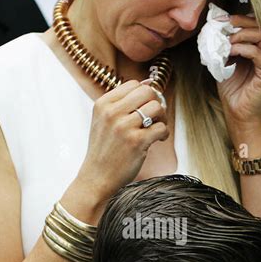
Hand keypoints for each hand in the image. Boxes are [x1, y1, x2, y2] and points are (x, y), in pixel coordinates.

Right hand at [78, 80, 168, 198]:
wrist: (96, 178)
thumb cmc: (103, 150)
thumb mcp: (102, 121)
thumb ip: (121, 103)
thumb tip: (147, 83)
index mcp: (103, 104)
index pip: (133, 84)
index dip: (144, 94)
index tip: (146, 107)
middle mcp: (112, 112)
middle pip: (147, 92)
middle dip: (156, 102)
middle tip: (156, 117)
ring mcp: (124, 127)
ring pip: (157, 108)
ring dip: (163, 118)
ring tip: (157, 129)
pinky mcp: (136, 142)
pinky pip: (161, 128)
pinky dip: (164, 134)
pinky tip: (157, 140)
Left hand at [216, 15, 260, 135]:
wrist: (239, 116)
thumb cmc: (234, 91)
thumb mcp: (225, 63)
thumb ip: (223, 47)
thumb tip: (213, 29)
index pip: (255, 24)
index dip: (238, 18)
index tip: (220, 19)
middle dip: (239, 22)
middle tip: (223, 23)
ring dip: (242, 34)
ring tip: (226, 39)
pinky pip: (259, 53)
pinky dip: (244, 48)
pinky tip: (231, 51)